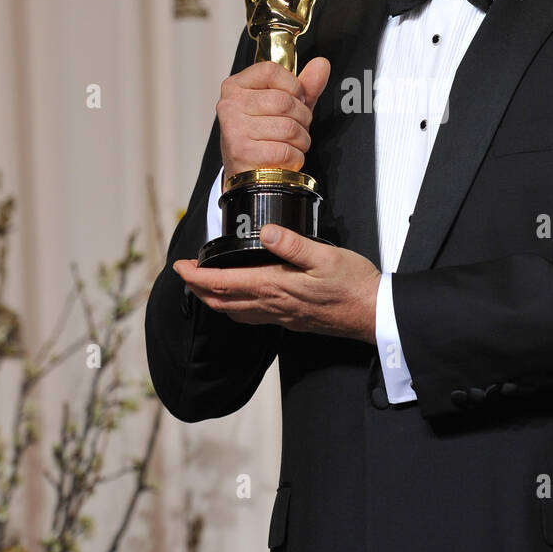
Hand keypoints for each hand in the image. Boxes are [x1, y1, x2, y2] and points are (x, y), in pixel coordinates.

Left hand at [173, 226, 380, 343]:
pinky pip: (251, 316)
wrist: (373, 314)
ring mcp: (280, 315)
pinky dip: (234, 308)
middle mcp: (272, 304)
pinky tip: (239, 299)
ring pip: (233, 311)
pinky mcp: (289, 320)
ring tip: (203, 285)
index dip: (195, 276)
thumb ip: (293, 244)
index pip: (222, 283)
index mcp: (275, 286)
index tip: (179, 266)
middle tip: (184, 274)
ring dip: (213, 299)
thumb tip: (265, 231)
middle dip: (197, 289)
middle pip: (221, 301)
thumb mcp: (326, 257)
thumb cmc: (353, 285)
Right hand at [217, 56, 330, 184]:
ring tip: (291, 144)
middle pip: (284, 101)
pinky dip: (294, 157)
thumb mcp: (284, 106)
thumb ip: (304, 85)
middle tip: (296, 127)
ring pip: (289, 128)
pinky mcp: (242, 153)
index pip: (271, 70)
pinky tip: (285, 157)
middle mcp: (230, 105)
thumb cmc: (264, 136)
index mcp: (235, 86)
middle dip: (302, 118)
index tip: (296, 98)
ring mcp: (234, 129)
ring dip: (300, 140)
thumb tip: (322, 64)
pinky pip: (285, 150)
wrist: (247, 172)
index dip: (293, 85)